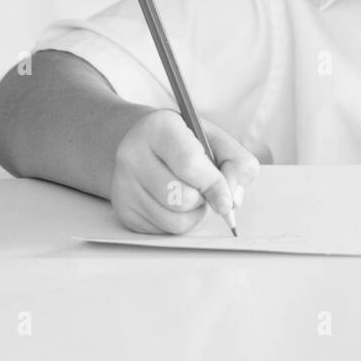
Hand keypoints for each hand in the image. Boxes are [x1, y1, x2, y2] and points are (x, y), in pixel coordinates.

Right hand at [112, 108, 260, 233]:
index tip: (227, 200)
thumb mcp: (216, 139)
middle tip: (202, 185)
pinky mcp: (123, 210)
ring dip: (193, 215)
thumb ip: (237, 163)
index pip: (190, 164)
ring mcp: (123, 184)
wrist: (143, 143)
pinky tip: (174, 203)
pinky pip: (162, 232)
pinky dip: (178, 223)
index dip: (215, 186)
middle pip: (181, 198)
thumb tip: (232, 200)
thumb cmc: (187, 143)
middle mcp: (133, 154)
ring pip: (173, 222)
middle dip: (203, 198)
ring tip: (190, 193)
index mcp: (160, 127)